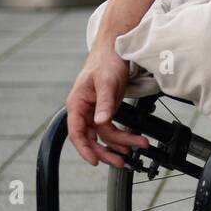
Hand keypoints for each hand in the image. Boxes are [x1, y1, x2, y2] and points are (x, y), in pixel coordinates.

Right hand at [66, 47, 149, 167]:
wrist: (116, 48)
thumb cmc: (106, 60)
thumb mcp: (107, 81)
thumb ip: (104, 103)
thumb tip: (100, 122)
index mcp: (77, 103)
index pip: (76, 131)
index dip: (84, 148)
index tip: (94, 160)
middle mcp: (83, 110)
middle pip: (90, 138)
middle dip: (105, 152)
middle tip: (120, 162)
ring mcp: (94, 111)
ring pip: (102, 136)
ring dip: (118, 145)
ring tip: (134, 149)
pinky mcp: (105, 110)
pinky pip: (110, 129)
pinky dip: (121, 137)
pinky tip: (131, 142)